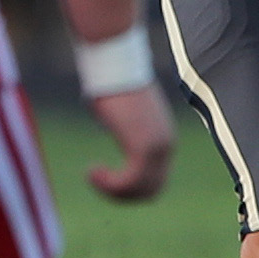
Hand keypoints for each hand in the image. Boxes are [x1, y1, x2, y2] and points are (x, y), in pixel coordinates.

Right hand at [86, 82, 175, 201]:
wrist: (114, 63)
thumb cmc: (111, 82)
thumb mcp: (121, 111)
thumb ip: (123, 125)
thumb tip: (110, 124)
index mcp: (164, 138)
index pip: (156, 180)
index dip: (130, 187)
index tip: (104, 176)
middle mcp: (166, 144)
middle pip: (151, 191)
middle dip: (122, 194)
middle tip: (97, 180)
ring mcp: (158, 146)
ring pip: (141, 190)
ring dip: (113, 191)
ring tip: (93, 174)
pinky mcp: (144, 146)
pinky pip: (130, 182)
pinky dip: (110, 185)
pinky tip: (92, 170)